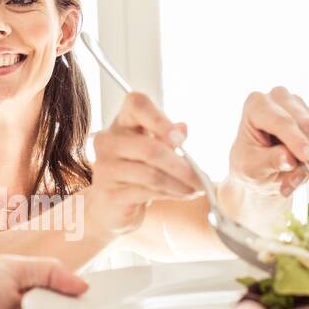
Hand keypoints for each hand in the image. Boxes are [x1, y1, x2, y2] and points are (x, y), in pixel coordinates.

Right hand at [85, 92, 199, 235]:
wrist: (112, 204)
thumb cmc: (136, 169)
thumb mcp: (154, 147)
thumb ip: (168, 137)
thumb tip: (182, 128)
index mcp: (122, 121)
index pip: (137, 104)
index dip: (160, 119)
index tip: (180, 138)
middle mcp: (108, 141)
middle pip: (150, 149)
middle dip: (182, 166)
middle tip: (202, 177)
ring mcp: (105, 168)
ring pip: (152, 174)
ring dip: (180, 184)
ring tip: (196, 188)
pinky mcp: (110, 193)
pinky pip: (148, 192)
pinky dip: (171, 194)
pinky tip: (182, 195)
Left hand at [228, 86, 308, 197]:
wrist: (257, 168)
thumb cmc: (249, 164)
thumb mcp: (252, 170)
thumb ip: (270, 162)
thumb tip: (288, 158)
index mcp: (255, 105)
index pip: (281, 121)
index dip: (296, 140)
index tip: (307, 159)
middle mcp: (277, 98)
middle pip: (303, 123)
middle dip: (304, 153)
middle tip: (296, 179)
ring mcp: (295, 104)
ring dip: (307, 158)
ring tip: (291, 177)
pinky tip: (297, 165)